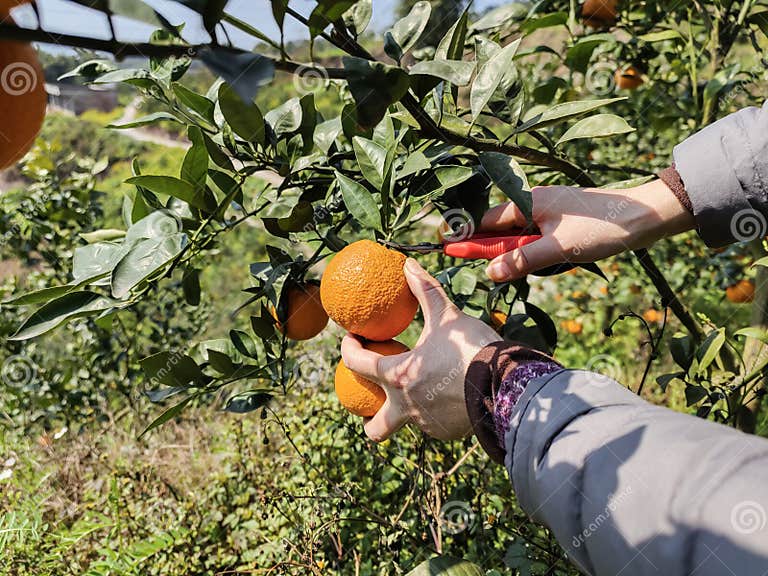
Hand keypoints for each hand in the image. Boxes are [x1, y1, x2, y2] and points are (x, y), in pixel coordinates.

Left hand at [340, 259, 500, 441]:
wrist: (508, 383)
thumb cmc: (472, 348)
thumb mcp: (447, 316)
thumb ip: (425, 290)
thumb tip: (408, 265)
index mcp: (398, 376)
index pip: (357, 365)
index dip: (348, 350)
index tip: (352, 340)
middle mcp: (406, 406)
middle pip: (374, 427)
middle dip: (366, 417)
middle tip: (371, 399)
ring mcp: (427, 424)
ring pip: (409, 421)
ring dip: (409, 406)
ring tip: (420, 388)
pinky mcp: (447, 432)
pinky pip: (434, 423)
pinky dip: (436, 410)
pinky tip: (448, 395)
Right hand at [483, 179, 695, 281]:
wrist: (646, 216)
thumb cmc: (603, 228)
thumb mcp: (559, 248)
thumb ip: (523, 260)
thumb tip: (490, 271)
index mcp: (529, 201)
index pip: (487, 220)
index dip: (467, 236)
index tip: (446, 246)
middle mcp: (536, 201)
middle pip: (500, 227)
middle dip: (488, 245)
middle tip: (471, 263)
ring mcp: (550, 209)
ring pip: (519, 232)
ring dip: (514, 250)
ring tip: (512, 265)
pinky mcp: (564, 218)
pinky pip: (536, 234)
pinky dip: (531, 248)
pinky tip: (538, 260)